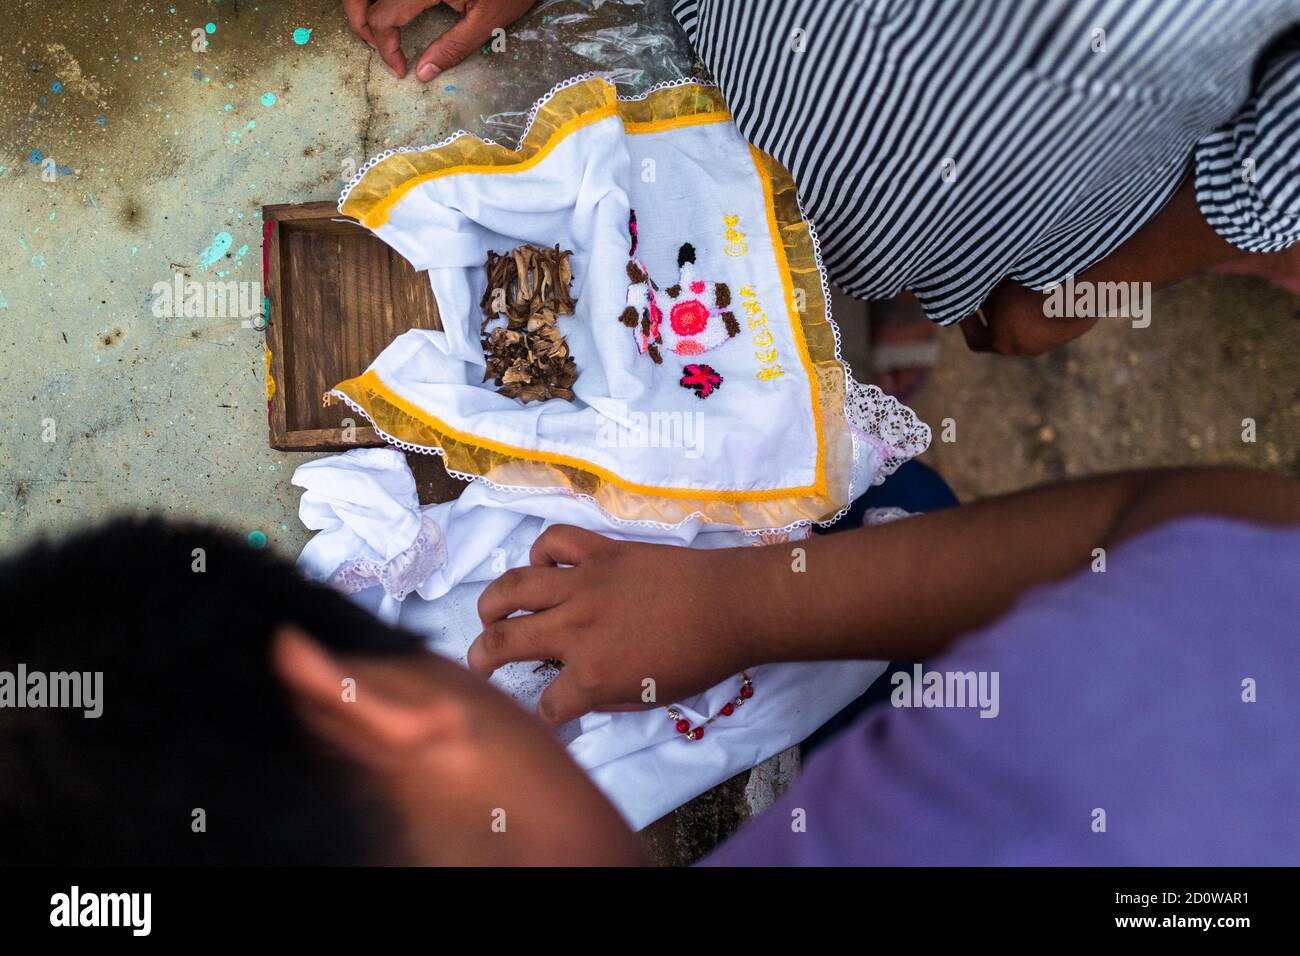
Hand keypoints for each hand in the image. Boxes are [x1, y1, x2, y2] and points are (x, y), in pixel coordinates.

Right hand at [342, 0, 534, 80]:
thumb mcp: (487, 21)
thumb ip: (453, 48)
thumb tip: (423, 74)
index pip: (382, 16)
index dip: (385, 48)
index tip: (401, 70)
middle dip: (362, 24)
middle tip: (379, 50)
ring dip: (366, 7)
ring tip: (381, 33)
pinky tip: (393, 14)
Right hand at [467, 526, 760, 725]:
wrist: (731, 606)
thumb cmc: (698, 659)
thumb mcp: (649, 699)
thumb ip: (604, 698)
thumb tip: (575, 692)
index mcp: (592, 676)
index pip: (546, 705)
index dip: (541, 715)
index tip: (543, 712)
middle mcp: (577, 629)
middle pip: (504, 642)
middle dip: (481, 659)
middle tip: (479, 663)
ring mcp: (584, 586)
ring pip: (514, 587)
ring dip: (492, 603)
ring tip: (490, 613)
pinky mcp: (600, 552)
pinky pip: (554, 541)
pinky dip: (542, 552)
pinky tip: (546, 568)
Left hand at [959, 280, 1097, 354]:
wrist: (1079, 283)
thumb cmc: (1029, 282)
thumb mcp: (997, 285)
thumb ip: (985, 294)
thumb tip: (977, 290)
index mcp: (1004, 342)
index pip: (977, 341)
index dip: (968, 322)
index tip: (966, 304)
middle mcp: (1029, 348)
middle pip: (1004, 333)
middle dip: (996, 313)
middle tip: (992, 289)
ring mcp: (1055, 341)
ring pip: (1031, 326)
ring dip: (1023, 310)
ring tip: (1021, 282)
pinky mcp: (1077, 329)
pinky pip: (1055, 318)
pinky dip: (1047, 305)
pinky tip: (1049, 282)